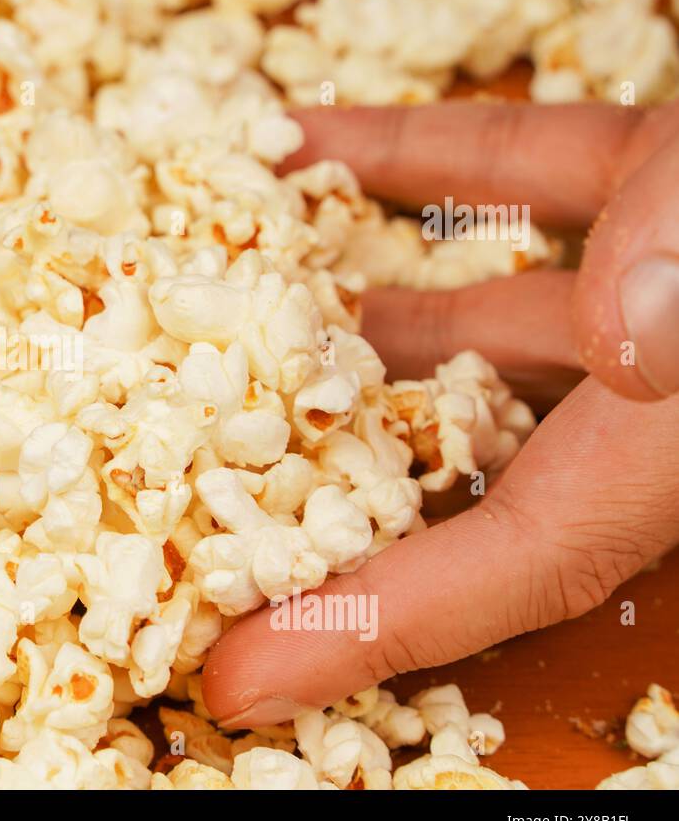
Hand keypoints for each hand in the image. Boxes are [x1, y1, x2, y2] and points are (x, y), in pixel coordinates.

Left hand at [203, 100, 678, 728]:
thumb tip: (633, 338)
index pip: (500, 571)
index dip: (365, 636)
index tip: (235, 679)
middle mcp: (664, 387)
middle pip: (459, 461)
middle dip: (328, 483)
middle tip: (190, 499)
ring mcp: (661, 283)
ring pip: (471, 312)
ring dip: (342, 308)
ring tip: (217, 305)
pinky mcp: (663, 184)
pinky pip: (510, 179)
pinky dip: (405, 160)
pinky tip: (299, 141)